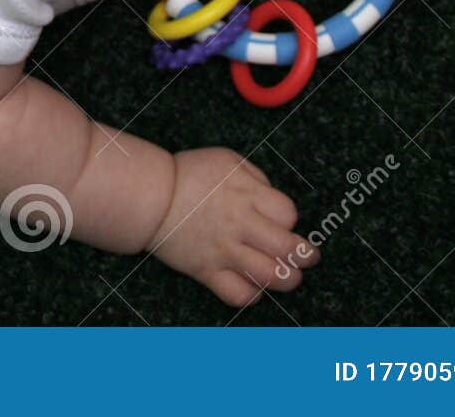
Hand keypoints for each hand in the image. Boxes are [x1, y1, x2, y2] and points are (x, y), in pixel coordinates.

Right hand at [147, 147, 320, 308]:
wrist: (148, 195)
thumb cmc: (189, 173)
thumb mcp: (227, 160)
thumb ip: (256, 177)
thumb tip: (272, 197)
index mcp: (246, 194)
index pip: (287, 214)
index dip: (289, 219)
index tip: (282, 221)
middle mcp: (239, 224)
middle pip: (287, 248)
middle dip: (304, 256)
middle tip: (306, 257)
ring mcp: (223, 250)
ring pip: (269, 275)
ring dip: (286, 279)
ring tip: (288, 276)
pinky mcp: (206, 271)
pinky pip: (238, 295)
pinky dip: (251, 294)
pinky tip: (253, 285)